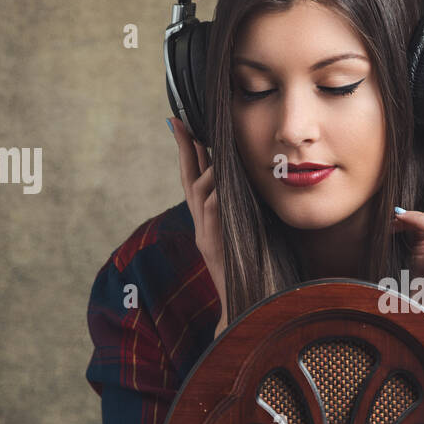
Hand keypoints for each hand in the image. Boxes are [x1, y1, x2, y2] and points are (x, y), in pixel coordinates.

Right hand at [168, 117, 228, 328]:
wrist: (241, 303)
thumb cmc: (246, 270)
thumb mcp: (239, 235)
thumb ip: (236, 211)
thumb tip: (244, 184)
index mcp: (204, 220)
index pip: (190, 178)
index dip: (184, 150)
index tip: (177, 122)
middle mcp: (200, 223)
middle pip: (189, 177)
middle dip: (186, 147)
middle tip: (182, 120)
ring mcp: (204, 231)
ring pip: (201, 188)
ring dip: (208, 164)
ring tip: (213, 141)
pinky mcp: (212, 241)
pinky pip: (213, 206)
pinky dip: (217, 189)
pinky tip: (223, 174)